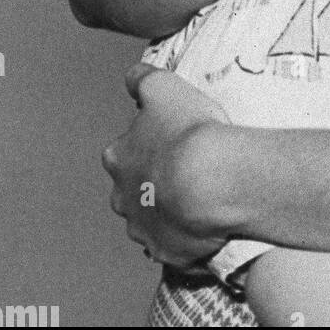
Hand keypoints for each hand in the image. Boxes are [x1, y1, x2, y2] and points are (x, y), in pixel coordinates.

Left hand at [103, 64, 232, 268]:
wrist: (211, 182)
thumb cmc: (188, 132)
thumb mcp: (165, 87)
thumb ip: (143, 79)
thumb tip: (132, 77)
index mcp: (118, 158)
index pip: (123, 151)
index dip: (147, 145)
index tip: (170, 141)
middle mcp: (121, 197)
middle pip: (131, 189)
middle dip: (151, 183)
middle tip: (184, 170)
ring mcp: (142, 228)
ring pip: (150, 219)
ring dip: (166, 210)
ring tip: (198, 196)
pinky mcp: (165, 252)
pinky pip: (172, 244)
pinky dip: (183, 235)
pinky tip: (203, 221)